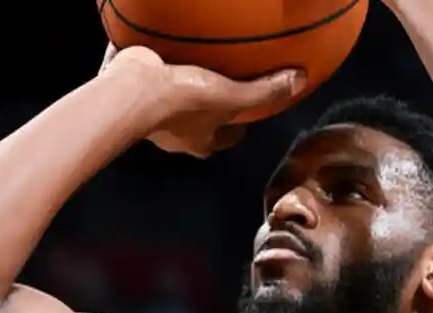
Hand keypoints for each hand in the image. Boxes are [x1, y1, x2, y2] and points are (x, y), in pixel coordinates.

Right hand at [100, 44, 304, 157]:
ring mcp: (152, 114)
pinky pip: (147, 80)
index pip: (225, 139)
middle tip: (220, 90)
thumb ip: (265, 91)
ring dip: (180, 91)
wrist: (134, 90)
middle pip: (198, 124)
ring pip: (171, 105)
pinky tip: (162, 52)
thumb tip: (299, 80)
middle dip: (208, 111)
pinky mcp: (134, 92)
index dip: (237, 129)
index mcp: (201, 140)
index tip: (246, 116)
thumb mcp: (233, 98)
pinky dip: (154, 69)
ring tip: (194, 69)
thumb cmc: (184, 102)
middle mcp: (176, 133)